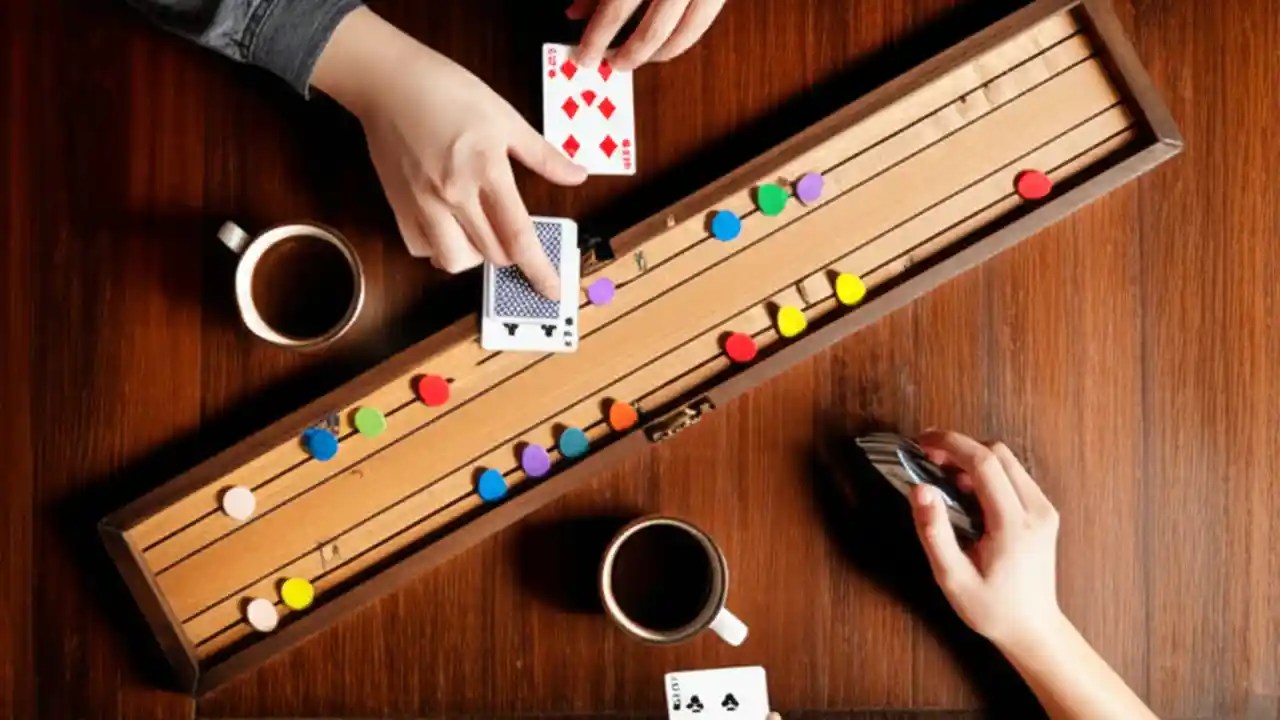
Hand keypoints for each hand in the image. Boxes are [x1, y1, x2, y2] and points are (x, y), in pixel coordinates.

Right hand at [313, 8, 586, 297]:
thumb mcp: (506, 116)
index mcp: (487, 171)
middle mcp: (453, 194)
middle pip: (491, 254)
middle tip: (513, 235)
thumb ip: (543, 154)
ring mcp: (422, 203)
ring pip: (453, 260)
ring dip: (474, 256)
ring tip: (480, 233)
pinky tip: (448, 228)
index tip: (552, 290)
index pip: (519, 236)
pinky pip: (421, 248)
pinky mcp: (398, 205)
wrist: (388, 81)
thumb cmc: (448, 91)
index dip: (539, 269)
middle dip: (510, 255)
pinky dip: (439, 248)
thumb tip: (577, 177)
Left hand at [567, 0, 726, 70]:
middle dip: (629, 54)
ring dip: (656, 55)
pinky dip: (682, 40)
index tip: (584, 56)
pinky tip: (664, 46)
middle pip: (653, 29)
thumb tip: (575, 14)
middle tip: (610, 64)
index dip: (598, 37)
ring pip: (683, 33)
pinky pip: (702, 23)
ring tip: (634, 60)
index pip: (618, 7)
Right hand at [909, 430, 1063, 652]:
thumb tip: (919, 490)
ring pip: (1008, 460)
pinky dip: (987, 471)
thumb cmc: (991, 609)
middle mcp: (1036, 510)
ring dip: (973, 458)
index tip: (921, 442)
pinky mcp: (1043, 512)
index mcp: (1013, 524)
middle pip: (998, 452)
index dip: (950, 443)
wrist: (1032, 628)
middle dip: (959, 447)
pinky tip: (966, 491)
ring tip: (943, 476)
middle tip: (927, 459)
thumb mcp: (953, 578)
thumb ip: (934, 532)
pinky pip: (1014, 475)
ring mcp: (1044, 509)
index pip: (984, 462)